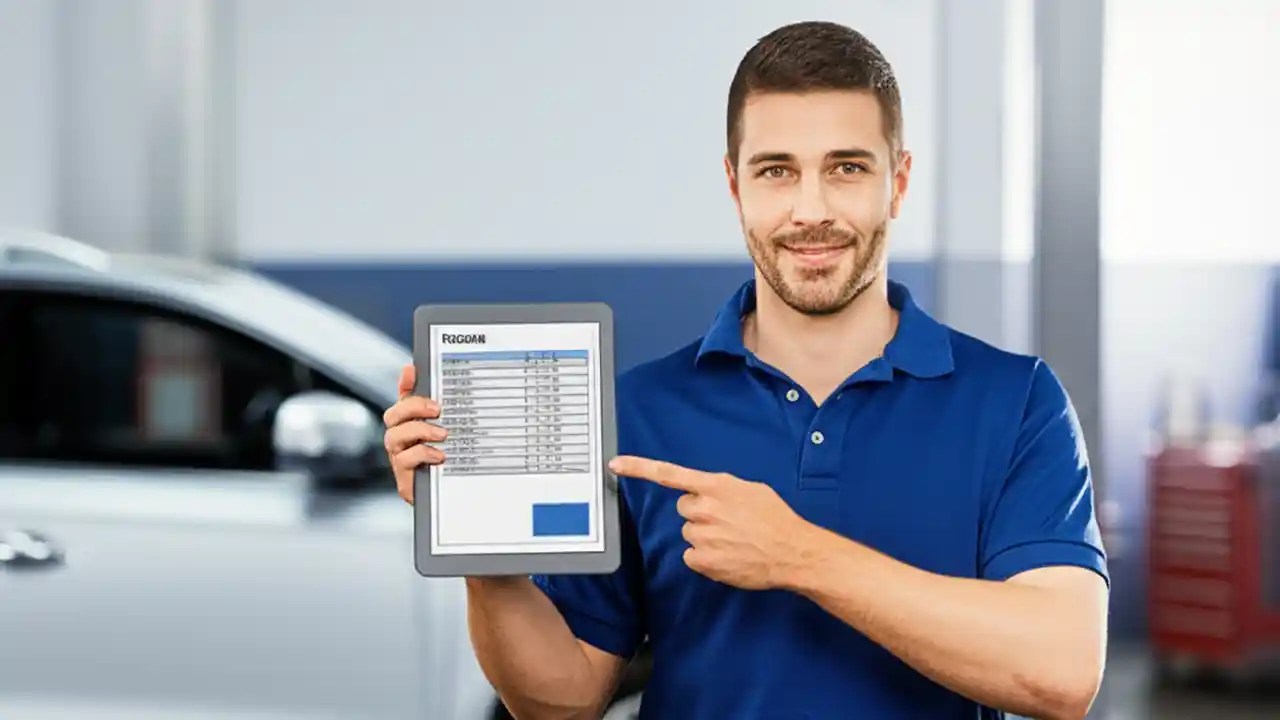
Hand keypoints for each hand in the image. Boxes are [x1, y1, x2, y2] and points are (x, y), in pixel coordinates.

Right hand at [383, 363, 447, 503]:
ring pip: (394, 436)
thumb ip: (445, 414)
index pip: (403, 399)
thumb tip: (440, 388)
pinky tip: (439, 456)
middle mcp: (401, 438)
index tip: (412, 371)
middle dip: (413, 407)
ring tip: (442, 435)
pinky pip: (404, 459)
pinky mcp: (404, 475)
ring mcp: (400, 456)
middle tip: (437, 410)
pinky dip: (422, 454)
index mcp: (411, 425)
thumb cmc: (445, 463)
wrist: (447, 500)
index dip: (405, 384)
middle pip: (393, 415)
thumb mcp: (450, 436)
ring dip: (419, 431)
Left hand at [608, 455, 815, 590]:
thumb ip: (723, 488)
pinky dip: (706, 558)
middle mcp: (704, 508)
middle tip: (726, 521)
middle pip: (684, 508)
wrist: (791, 551)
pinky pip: (692, 556)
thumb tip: (706, 491)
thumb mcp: (751, 490)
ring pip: (689, 533)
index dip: (639, 468)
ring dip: (705, 536)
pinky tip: (728, 555)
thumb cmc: (776, 519)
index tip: (615, 465)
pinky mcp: (703, 560)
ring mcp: (702, 535)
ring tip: (733, 539)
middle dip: (699, 513)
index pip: (669, 474)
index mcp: (715, 486)